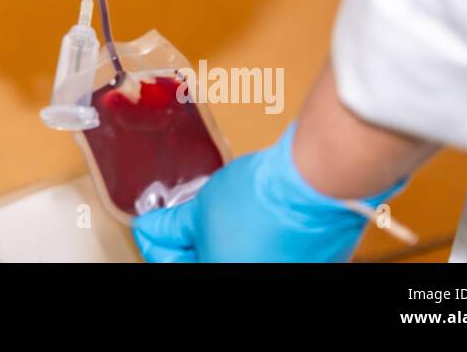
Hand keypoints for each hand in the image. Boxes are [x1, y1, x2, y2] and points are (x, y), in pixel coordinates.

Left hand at [132, 124, 401, 261]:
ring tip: (217, 215)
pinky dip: (250, 244)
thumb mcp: (199, 209)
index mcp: (217, 274)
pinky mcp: (305, 266)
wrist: (315, 185)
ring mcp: (278, 275)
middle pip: (204, 263)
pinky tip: (246, 221)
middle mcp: (251, 280)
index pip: (170, 266)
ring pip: (234, 260)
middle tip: (180, 219)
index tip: (152, 227)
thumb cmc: (260, 199)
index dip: (157, 243)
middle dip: (188, 243)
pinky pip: (265, 257)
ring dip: (219, 243)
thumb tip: (151, 228)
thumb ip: (170, 226)